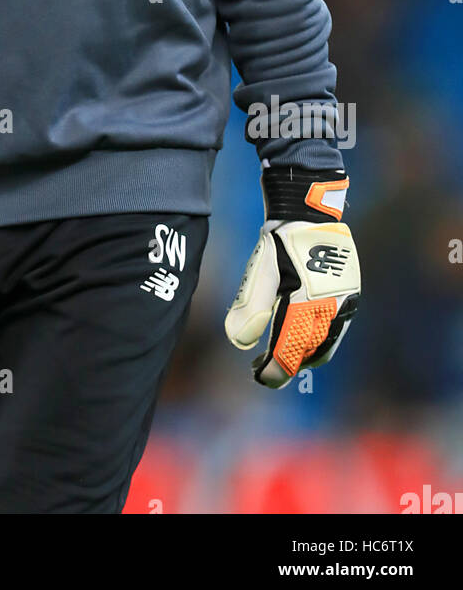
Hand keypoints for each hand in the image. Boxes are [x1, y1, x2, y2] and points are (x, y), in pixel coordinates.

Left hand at [225, 166, 359, 387]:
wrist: (310, 212)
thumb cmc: (281, 241)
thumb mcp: (261, 271)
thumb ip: (250, 307)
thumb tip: (238, 343)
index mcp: (309, 304)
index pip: (291, 351)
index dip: (274, 370)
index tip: (258, 377)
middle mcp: (333, 308)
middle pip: (309, 353)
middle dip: (287, 364)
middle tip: (262, 368)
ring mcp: (345, 303)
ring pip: (325, 344)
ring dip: (303, 355)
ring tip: (278, 355)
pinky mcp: (349, 296)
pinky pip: (334, 329)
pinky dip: (317, 340)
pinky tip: (299, 335)